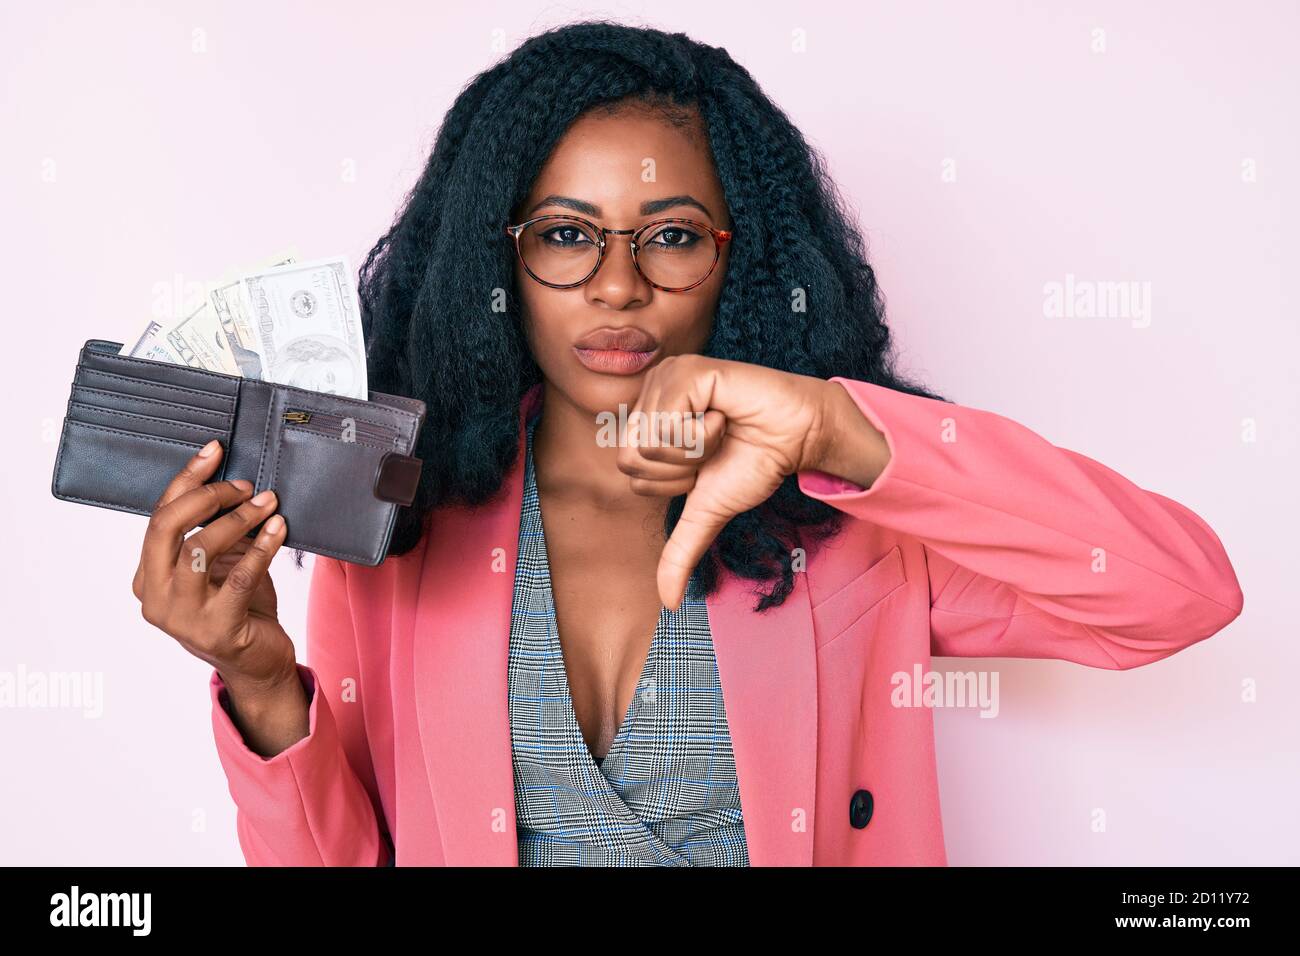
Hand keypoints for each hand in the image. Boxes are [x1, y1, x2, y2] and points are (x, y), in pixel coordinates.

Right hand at [131, 440, 297, 695]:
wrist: (258, 663)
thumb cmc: (238, 606)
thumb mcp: (219, 563)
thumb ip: (213, 528)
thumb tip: (231, 478)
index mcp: (148, 576)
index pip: (159, 516)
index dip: (187, 479)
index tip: (214, 451)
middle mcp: (154, 597)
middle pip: (166, 527)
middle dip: (207, 496)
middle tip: (244, 485)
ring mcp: (181, 617)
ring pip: (200, 549)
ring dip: (239, 519)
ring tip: (268, 503)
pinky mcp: (217, 630)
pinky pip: (239, 577)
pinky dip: (262, 547)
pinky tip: (279, 529)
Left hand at [617, 355, 888, 608]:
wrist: (797, 438)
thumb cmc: (754, 462)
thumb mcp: (708, 511)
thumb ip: (681, 549)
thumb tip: (666, 601)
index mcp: (646, 419)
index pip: (628, 469)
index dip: (671, 480)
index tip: (706, 462)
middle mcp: (649, 393)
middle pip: (629, 457)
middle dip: (680, 468)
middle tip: (713, 445)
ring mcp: (666, 378)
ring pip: (648, 443)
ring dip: (695, 449)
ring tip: (721, 426)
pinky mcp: (686, 371)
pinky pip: (670, 423)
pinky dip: (704, 432)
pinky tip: (724, 414)